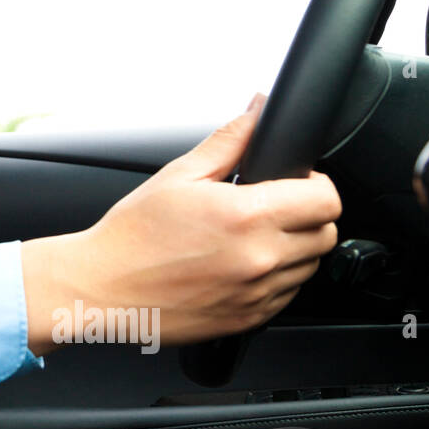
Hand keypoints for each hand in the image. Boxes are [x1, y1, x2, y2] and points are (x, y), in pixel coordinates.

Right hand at [19, 92, 341, 354]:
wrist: (101, 287)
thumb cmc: (132, 233)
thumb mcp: (178, 175)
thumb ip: (229, 140)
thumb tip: (258, 109)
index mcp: (246, 215)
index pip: (326, 199)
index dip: (316, 185)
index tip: (297, 184)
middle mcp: (259, 258)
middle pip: (326, 234)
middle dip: (308, 216)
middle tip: (273, 209)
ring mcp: (256, 294)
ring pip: (310, 267)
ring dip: (293, 250)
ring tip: (251, 238)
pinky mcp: (248, 319)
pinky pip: (287, 296)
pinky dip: (274, 279)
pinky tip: (239, 265)